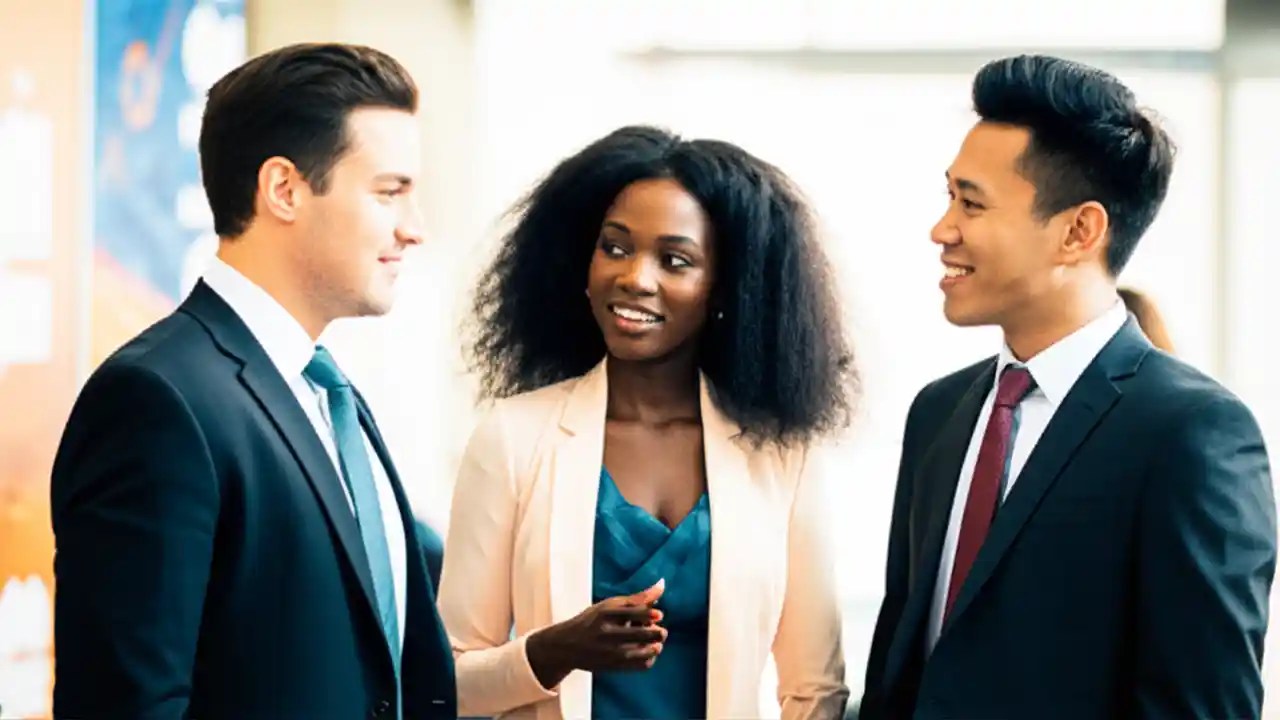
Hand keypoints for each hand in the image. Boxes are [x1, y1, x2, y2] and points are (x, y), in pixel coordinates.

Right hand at [526, 579, 667, 688]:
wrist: (567, 645)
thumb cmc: (593, 620)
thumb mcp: (610, 605)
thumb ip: (638, 598)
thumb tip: (662, 584)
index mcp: (606, 612)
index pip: (635, 612)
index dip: (651, 614)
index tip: (659, 615)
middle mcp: (607, 632)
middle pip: (643, 633)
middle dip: (657, 632)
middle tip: (659, 630)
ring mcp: (610, 651)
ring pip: (644, 651)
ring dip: (656, 646)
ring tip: (654, 642)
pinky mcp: (613, 666)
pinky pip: (641, 665)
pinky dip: (649, 658)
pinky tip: (645, 652)